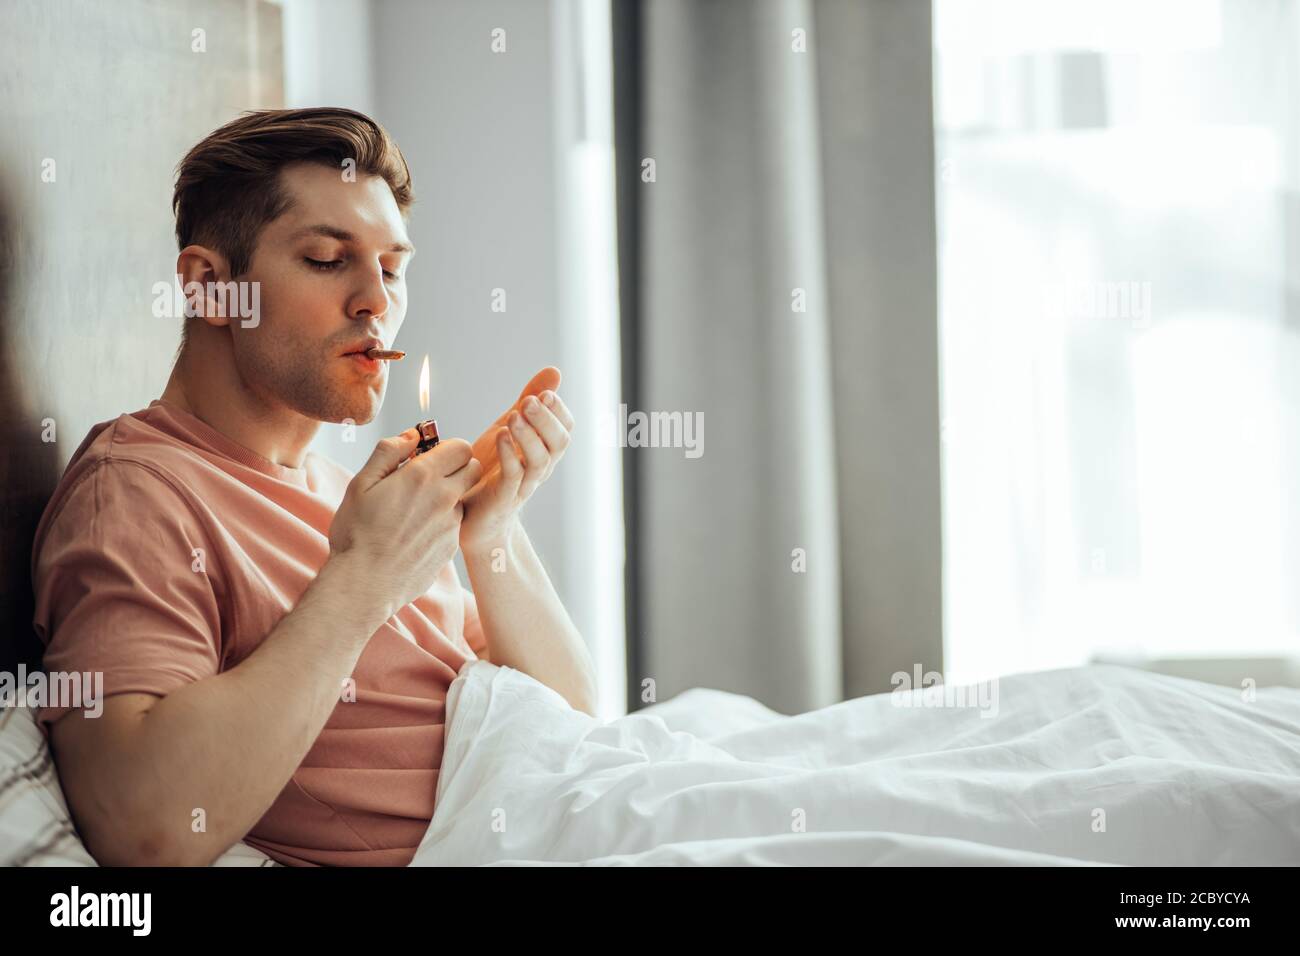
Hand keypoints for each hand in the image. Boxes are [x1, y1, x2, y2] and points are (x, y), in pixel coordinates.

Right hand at [328, 430, 482, 617]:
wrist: (365, 583)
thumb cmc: (357, 533)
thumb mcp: (362, 484)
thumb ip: (388, 452)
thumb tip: (411, 436)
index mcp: (423, 477)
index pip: (461, 447)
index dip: (447, 447)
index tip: (428, 456)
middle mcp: (446, 498)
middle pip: (473, 469)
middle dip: (457, 467)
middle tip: (429, 477)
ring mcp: (452, 525)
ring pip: (464, 498)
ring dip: (448, 497)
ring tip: (415, 511)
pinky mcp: (452, 547)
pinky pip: (455, 525)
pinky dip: (442, 522)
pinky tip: (415, 533)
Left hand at [460, 387, 574, 553]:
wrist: (472, 517)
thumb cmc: (492, 470)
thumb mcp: (511, 428)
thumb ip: (531, 402)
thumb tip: (554, 372)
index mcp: (544, 451)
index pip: (565, 430)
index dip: (559, 411)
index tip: (547, 393)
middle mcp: (540, 468)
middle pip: (558, 444)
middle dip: (546, 420)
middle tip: (529, 401)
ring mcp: (523, 484)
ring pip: (539, 461)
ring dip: (528, 435)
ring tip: (514, 416)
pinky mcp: (503, 497)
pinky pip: (513, 477)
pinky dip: (509, 455)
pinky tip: (500, 437)